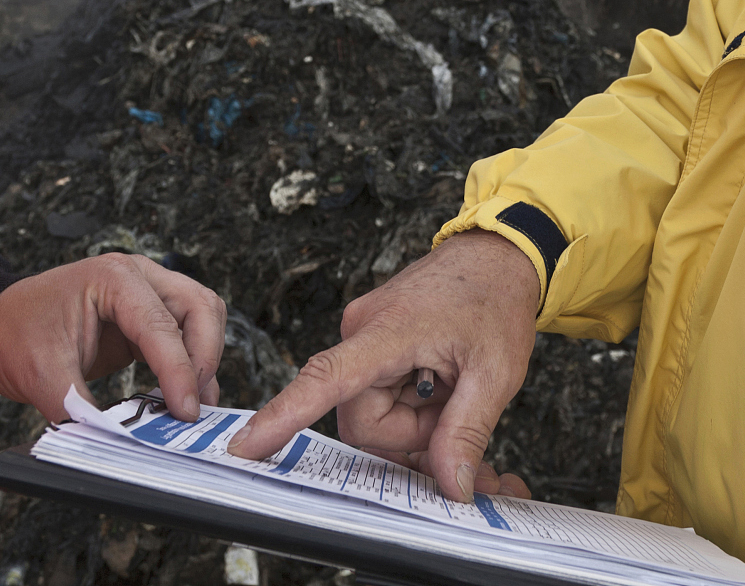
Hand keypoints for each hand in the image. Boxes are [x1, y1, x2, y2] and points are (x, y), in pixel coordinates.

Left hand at [0, 253, 225, 422]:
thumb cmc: (13, 332)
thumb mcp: (39, 373)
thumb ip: (77, 408)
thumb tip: (111, 443)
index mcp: (112, 279)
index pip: (161, 325)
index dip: (179, 371)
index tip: (184, 412)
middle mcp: (138, 277)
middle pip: (200, 308)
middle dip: (205, 358)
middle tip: (194, 407)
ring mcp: (145, 292)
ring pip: (202, 317)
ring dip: (204, 360)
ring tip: (192, 405)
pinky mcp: (145, 317)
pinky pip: (184, 334)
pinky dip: (190, 364)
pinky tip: (179, 398)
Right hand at [227, 230, 539, 502]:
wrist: (497, 256)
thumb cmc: (495, 300)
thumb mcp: (494, 373)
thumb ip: (465, 432)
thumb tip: (447, 487)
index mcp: (387, 331)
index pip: (325, 378)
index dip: (286, 416)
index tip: (247, 445)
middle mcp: (361, 332)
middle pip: (363, 421)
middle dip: (410, 432)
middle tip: (455, 408)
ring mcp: (364, 337)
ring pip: (373, 414)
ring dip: (415, 420)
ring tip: (455, 390)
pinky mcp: (372, 344)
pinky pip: (379, 396)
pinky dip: (412, 406)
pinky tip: (444, 389)